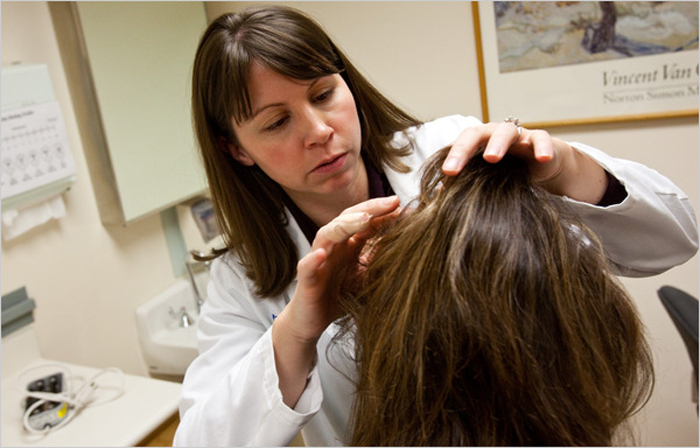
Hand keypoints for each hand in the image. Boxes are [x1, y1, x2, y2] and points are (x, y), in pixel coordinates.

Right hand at [272, 196, 399, 407]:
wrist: (312, 321)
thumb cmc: (339, 297)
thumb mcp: (368, 277)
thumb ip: (380, 260)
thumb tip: (409, 246)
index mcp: (348, 245)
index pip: (365, 221)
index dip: (384, 212)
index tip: (406, 206)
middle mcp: (333, 246)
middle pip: (348, 218)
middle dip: (370, 209)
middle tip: (392, 202)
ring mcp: (318, 260)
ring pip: (327, 234)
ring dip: (345, 224)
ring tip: (364, 219)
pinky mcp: (306, 279)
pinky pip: (307, 266)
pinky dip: (313, 259)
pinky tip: (321, 254)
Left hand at [442, 121, 606, 202]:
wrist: (541, 166)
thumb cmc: (507, 171)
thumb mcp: (485, 178)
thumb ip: (465, 184)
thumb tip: (438, 197)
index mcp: (477, 143)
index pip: (458, 146)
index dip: (450, 158)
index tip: (445, 174)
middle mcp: (493, 134)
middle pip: (476, 134)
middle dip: (464, 149)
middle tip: (455, 167)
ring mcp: (518, 135)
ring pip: (506, 132)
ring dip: (497, 143)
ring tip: (492, 158)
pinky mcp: (541, 140)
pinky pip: (541, 139)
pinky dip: (541, 147)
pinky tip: (541, 158)